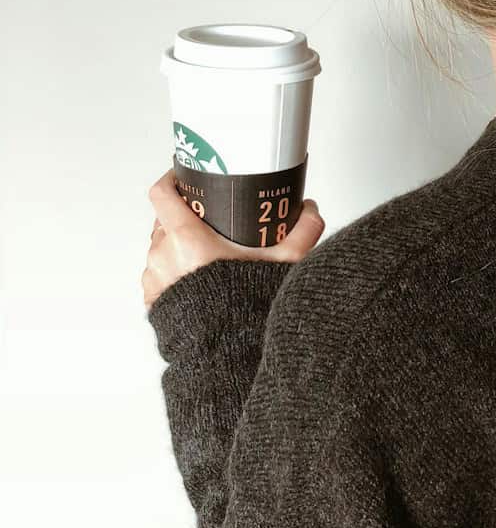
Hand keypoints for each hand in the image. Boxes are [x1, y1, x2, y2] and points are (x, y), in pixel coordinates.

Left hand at [143, 168, 325, 310]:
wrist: (226, 352)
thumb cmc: (244, 309)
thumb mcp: (284, 263)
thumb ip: (303, 231)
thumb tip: (310, 210)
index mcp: (187, 239)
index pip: (162, 193)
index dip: (171, 178)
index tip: (184, 175)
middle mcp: (163, 255)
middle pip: (164, 219)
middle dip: (184, 215)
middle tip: (209, 219)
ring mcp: (154, 278)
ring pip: (160, 248)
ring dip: (178, 246)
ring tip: (207, 253)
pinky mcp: (152, 300)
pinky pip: (159, 274)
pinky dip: (173, 271)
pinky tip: (198, 278)